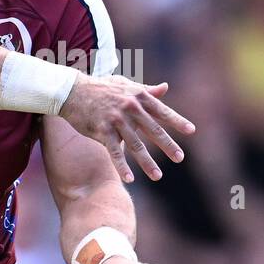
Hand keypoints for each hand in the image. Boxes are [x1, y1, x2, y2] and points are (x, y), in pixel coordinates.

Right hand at [60, 76, 195, 182]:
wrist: (72, 90)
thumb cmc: (100, 87)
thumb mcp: (124, 84)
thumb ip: (146, 89)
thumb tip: (165, 87)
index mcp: (138, 96)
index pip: (162, 111)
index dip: (177, 121)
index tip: (191, 131)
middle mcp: (130, 108)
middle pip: (153, 130)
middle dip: (167, 145)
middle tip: (179, 158)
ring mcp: (116, 120)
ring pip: (136, 145)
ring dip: (147, 163)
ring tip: (158, 176)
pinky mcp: (102, 130)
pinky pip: (114, 152)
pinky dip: (122, 166)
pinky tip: (129, 179)